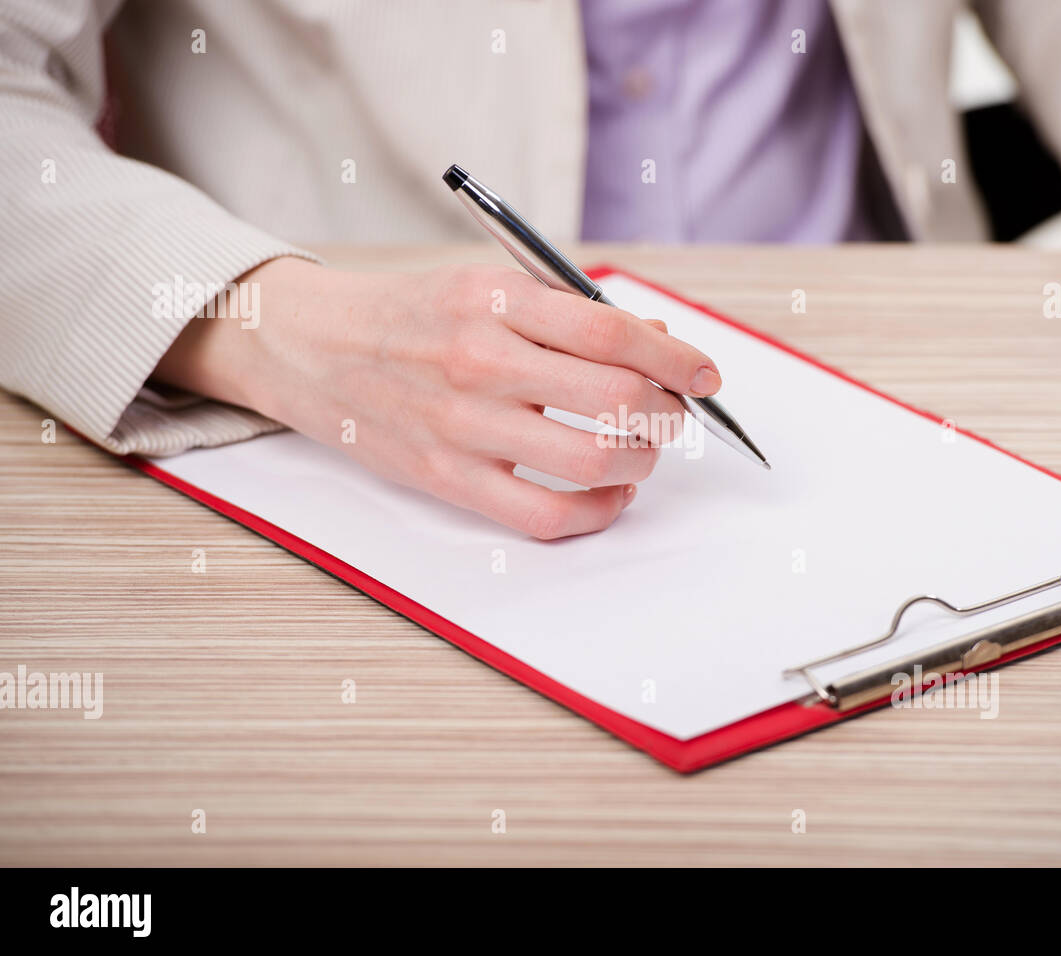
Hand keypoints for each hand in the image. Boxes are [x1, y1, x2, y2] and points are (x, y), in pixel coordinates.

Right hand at [155, 259, 722, 537]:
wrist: (310, 346)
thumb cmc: (410, 315)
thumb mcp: (484, 287)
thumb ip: (569, 314)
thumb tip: (658, 342)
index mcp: (494, 299)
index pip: (613, 331)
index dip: (677, 358)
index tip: (703, 374)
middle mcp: (480, 360)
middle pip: (617, 399)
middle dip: (667, 412)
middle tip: (673, 413)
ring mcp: (462, 425)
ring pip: (593, 461)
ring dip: (641, 460)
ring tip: (642, 451)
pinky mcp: (447, 478)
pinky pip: (545, 516)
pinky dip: (598, 513)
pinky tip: (610, 495)